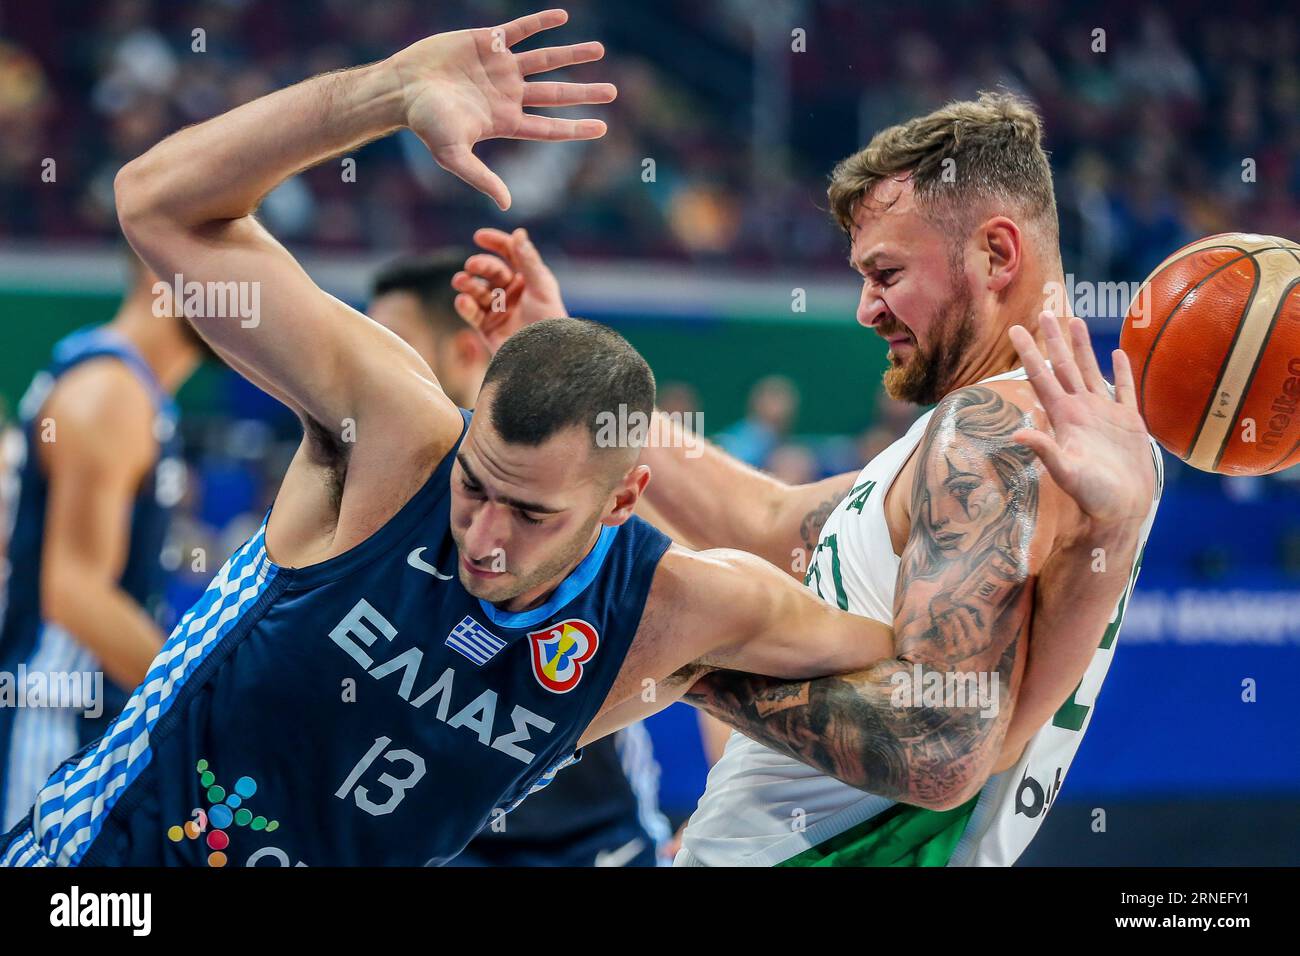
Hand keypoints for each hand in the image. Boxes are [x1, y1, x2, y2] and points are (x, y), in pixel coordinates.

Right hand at [388, 8, 615, 209]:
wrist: (401, 87)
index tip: (603, 127)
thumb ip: (482, 178)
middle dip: (585, 93)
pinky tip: (563, 16)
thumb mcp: (454, 155)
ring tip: (598, 50)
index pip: (549, 127)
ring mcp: (500, 67)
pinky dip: (541, 22)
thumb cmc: (425, 123)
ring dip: (572, 55)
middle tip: (614, 92)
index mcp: (506, 122)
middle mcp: (508, 94)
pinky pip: (520, 29)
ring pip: (545, 60)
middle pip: (556, 94)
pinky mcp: (487, 41)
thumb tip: (508, 205)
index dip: (576, 128)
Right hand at [452, 227, 567, 351]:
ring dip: (467, 284)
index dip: (495, 242)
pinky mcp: (486, 327)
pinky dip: (465, 306)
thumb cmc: (550, 322)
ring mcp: (498, 309)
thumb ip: (529, 261)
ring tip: (460, 281)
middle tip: (471, 266)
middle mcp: (512, 292)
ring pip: (477, 290)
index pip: (509, 254)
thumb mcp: (542, 288)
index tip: (480, 236)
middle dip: (480, 266)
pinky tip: (463, 301)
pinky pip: (471, 312)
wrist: (545, 358)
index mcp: (528, 279)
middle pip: (491, 271)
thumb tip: (518, 233)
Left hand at [1008, 312, 1155, 532]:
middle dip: (1053, 340)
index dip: (1028, 353)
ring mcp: (1104, 414)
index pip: (1041, 377)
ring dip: (1081, 347)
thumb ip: (1046, 452)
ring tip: (1074, 321)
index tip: (1014, 329)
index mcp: (1064, 417)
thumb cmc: (1093, 497)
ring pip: (1090, 371)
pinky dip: (1120, 371)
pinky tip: (1117, 353)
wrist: (1122, 511)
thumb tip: (1017, 434)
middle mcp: (1081, 411)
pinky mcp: (1129, 423)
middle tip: (1043, 311)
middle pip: (1063, 367)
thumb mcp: (1066, 473)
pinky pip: (1124, 390)